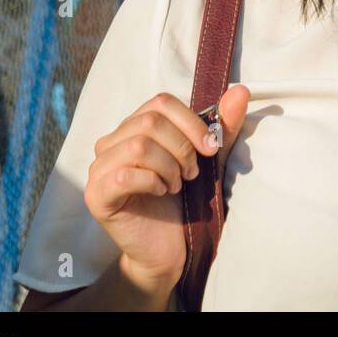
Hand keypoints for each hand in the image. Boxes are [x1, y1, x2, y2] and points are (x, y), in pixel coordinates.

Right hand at [83, 86, 251, 291]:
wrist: (169, 246)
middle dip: (182, 147)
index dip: (191, 122)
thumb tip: (241, 90)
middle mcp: (110, 143)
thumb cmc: (184, 199)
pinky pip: (124, 175)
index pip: (161, 102)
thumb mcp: (208, 158)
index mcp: (133, 127)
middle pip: (150, 122)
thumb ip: (222, 127)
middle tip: (192, 173)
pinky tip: (161, 193)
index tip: (211, 148)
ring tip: (176, 184)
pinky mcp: (96, 194)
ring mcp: (99, 168)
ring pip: (138, 146)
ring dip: (169, 167)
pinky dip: (153, 182)